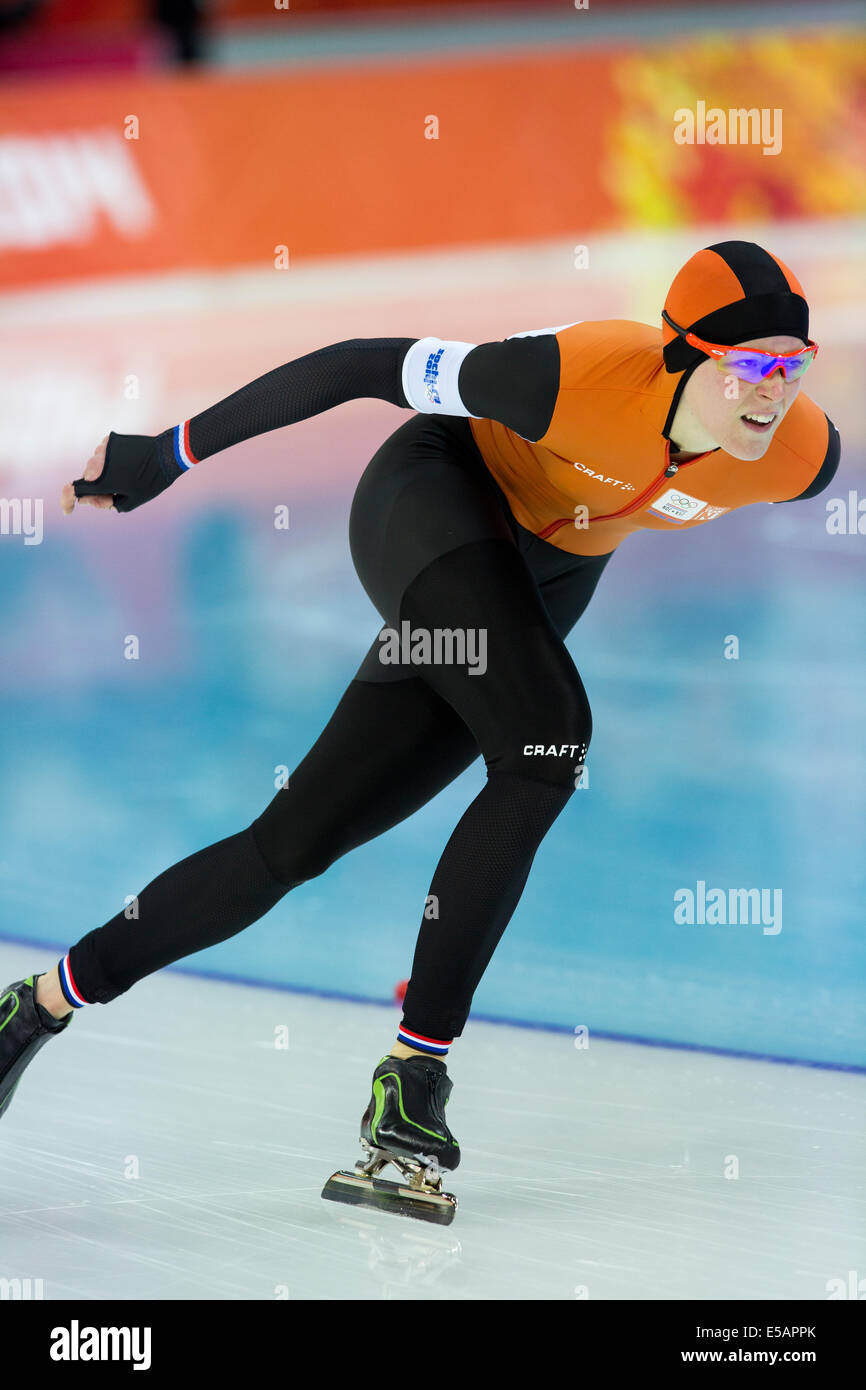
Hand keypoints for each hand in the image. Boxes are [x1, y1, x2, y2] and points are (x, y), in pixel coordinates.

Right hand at [66, 430, 180, 512]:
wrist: (167, 454)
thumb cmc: (151, 481)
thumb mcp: (130, 501)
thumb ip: (106, 502)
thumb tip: (88, 498)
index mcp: (102, 480)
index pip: (75, 490)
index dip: (67, 501)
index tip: (68, 510)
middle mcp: (98, 463)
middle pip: (87, 480)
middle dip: (96, 490)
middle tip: (114, 496)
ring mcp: (103, 450)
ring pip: (94, 466)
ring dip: (103, 475)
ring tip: (125, 479)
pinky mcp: (110, 442)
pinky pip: (102, 455)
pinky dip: (108, 463)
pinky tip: (124, 466)